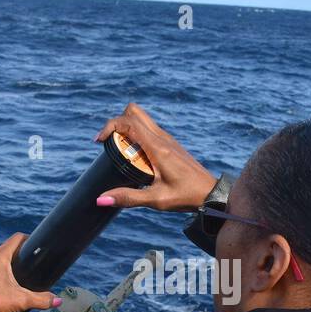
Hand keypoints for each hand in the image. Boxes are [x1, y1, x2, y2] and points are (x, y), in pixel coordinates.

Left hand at [0, 233, 59, 311]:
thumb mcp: (20, 301)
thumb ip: (41, 300)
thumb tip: (57, 301)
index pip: (17, 238)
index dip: (29, 239)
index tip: (36, 245)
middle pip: (6, 249)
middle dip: (18, 255)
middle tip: (29, 265)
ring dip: (4, 265)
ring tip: (15, 278)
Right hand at [93, 102, 216, 210]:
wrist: (210, 193)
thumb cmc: (186, 196)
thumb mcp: (155, 200)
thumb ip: (128, 198)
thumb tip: (101, 199)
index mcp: (157, 148)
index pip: (129, 122)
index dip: (110, 126)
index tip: (99, 142)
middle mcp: (162, 138)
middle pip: (134, 111)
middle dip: (117, 123)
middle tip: (111, 144)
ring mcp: (167, 139)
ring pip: (142, 118)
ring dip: (127, 129)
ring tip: (122, 153)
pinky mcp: (170, 144)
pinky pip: (149, 130)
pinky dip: (137, 136)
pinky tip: (137, 158)